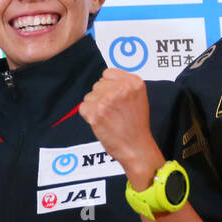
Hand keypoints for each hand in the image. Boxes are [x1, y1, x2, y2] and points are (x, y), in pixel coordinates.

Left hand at [79, 68, 165, 187]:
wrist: (136, 148)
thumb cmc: (136, 125)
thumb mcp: (138, 97)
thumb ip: (123, 85)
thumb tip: (103, 79)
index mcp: (134, 82)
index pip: (107, 74)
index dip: (109, 87)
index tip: (116, 99)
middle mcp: (121, 89)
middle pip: (97, 85)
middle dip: (102, 98)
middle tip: (114, 113)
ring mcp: (108, 100)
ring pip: (89, 96)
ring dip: (95, 107)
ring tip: (109, 119)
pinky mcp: (96, 113)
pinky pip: (83, 108)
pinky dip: (89, 116)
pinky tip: (102, 123)